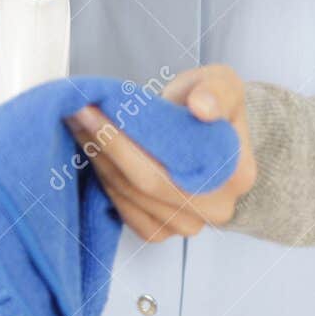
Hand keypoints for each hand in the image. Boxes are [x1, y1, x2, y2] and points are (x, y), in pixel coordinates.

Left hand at [67, 64, 256, 241]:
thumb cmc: (211, 107)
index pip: (174, 160)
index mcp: (236, 172)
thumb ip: (216, 90)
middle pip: (148, 183)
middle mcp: (216, 208)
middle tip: (77, 114)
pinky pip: (127, 213)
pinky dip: (106, 183)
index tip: (93, 111)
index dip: (128, 139)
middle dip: (105, 147)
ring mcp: (189, 225)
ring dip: (100, 162)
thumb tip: (203, 107)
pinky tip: (95, 155)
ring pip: (133, 198)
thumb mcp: (222, 83)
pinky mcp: (164, 232)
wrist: (206, 134)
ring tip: (79, 126)